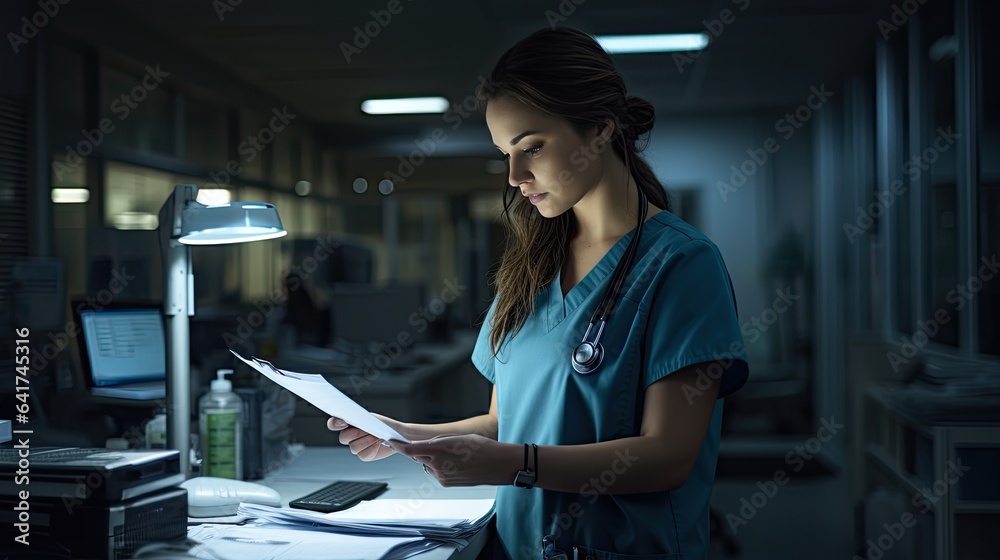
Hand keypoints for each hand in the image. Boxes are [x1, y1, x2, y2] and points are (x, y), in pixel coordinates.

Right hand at [327, 414, 405, 460]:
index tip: (342, 422)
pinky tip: (378, 444)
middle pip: (342, 438)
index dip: (334, 424)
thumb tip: (349, 421)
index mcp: (349, 423)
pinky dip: (372, 450)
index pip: (333, 424)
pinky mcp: (364, 454)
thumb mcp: (371, 418)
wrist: (396, 436)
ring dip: (366, 442)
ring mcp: (356, 445)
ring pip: (353, 448)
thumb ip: (358, 420)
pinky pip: (363, 455)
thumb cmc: (383, 424)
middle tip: (368, 429)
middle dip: (356, 434)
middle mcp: (350, 435)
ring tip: (377, 436)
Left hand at [390, 434, 518, 486]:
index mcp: (440, 449)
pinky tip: (456, 463)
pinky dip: (440, 466)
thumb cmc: (482, 448)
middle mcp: (438, 464)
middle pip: (418, 456)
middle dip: (419, 449)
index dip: (398, 446)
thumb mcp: (458, 437)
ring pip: (427, 464)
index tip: (390, 441)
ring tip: (454, 454)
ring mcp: (442, 476)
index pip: (411, 449)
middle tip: (433, 443)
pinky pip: (436, 472)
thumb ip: (437, 441)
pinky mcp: (446, 483)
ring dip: (433, 458)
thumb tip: (423, 445)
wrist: (499, 465)